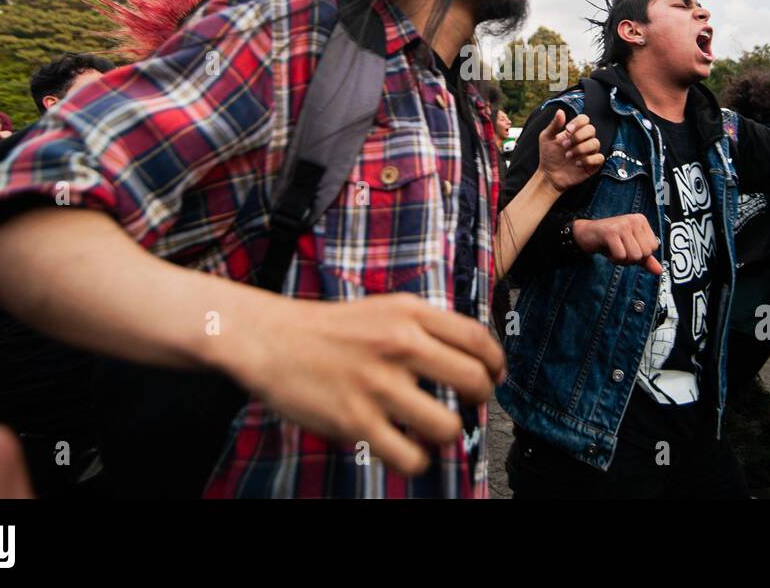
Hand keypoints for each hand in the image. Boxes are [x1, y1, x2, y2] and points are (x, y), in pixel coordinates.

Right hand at [237, 292, 505, 476]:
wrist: (272, 340)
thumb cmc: (330, 329)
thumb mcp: (385, 308)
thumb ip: (426, 327)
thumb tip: (472, 356)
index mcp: (409, 313)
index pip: (478, 338)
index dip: (497, 363)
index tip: (495, 375)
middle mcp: (399, 345)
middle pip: (474, 381)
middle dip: (481, 399)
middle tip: (469, 403)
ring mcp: (378, 385)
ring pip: (448, 426)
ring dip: (448, 434)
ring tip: (433, 428)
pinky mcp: (356, 421)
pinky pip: (410, 457)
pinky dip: (417, 460)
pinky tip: (407, 447)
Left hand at [537, 110, 604, 191]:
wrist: (549, 175)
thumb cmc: (548, 155)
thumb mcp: (546, 138)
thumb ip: (554, 125)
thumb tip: (560, 111)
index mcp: (575, 131)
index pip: (585, 119)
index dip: (578, 122)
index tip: (567, 129)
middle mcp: (584, 140)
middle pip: (591, 130)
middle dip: (578, 136)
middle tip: (564, 145)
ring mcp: (589, 152)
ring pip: (596, 143)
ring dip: (581, 149)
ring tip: (568, 156)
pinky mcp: (593, 165)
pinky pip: (599, 158)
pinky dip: (588, 160)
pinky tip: (576, 164)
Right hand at [572, 214, 662, 274]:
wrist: (585, 234)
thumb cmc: (609, 241)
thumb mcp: (630, 248)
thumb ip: (646, 259)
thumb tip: (659, 271)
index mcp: (641, 220)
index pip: (653, 247)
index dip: (640, 254)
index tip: (627, 247)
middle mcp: (633, 220)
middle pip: (645, 253)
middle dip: (631, 258)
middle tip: (619, 250)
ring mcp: (622, 225)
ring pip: (634, 256)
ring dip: (622, 260)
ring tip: (614, 250)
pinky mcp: (610, 232)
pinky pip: (621, 256)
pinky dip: (614, 259)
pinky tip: (608, 250)